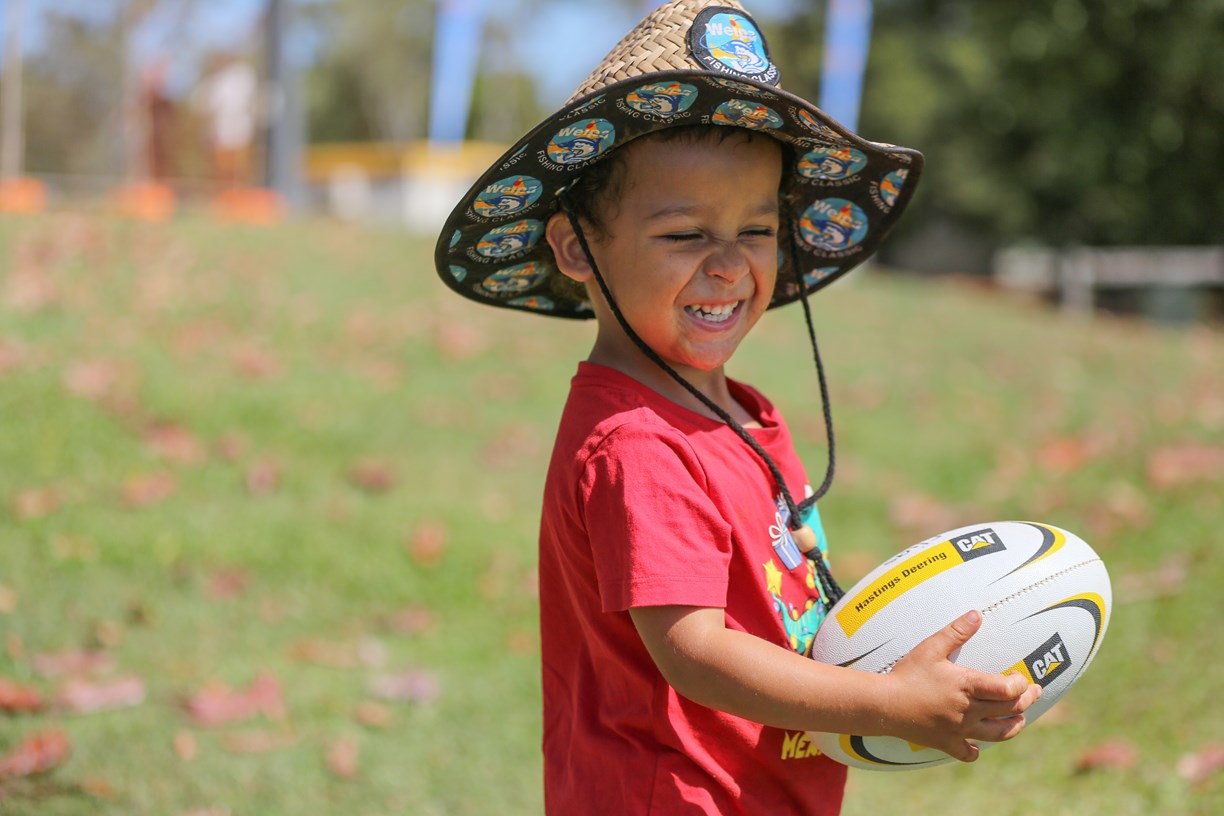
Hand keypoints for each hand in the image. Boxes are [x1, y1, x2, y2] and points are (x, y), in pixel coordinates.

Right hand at [884, 610, 1041, 762]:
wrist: (884, 704)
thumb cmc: (907, 673)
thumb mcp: (930, 648)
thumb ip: (956, 632)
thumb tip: (977, 615)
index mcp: (967, 686)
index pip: (1008, 689)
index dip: (1020, 683)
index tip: (1021, 677)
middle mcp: (969, 710)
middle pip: (1009, 710)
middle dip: (1027, 700)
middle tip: (1034, 692)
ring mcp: (959, 729)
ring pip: (998, 734)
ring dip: (1013, 726)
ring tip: (1020, 719)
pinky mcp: (946, 742)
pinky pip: (967, 752)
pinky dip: (975, 750)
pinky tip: (977, 746)